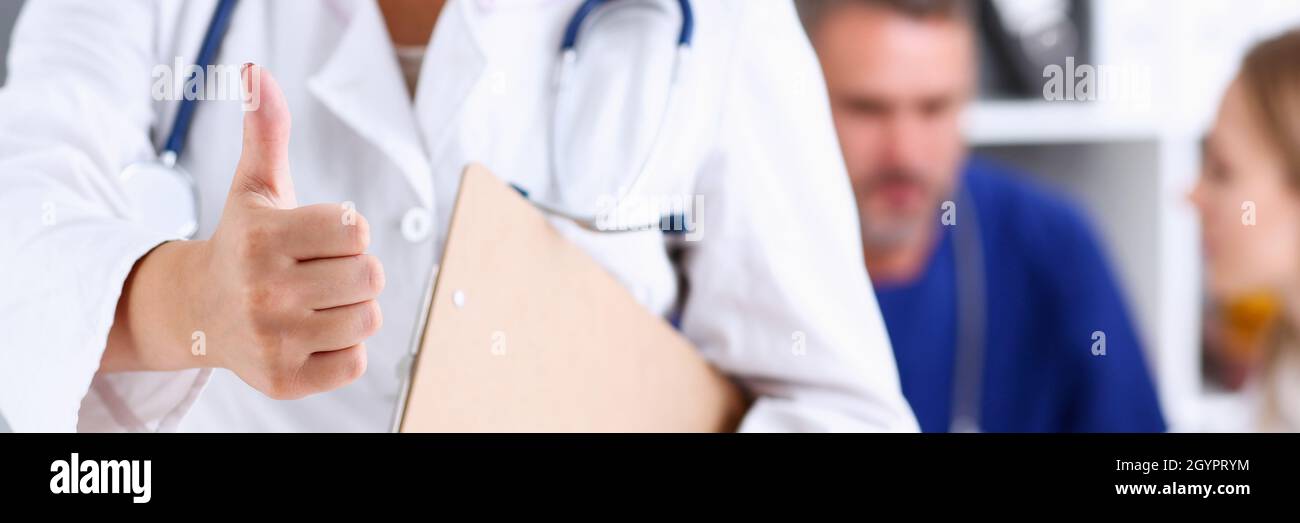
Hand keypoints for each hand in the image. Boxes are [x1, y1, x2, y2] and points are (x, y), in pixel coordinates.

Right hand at [104, 64, 383, 399]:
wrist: (197, 313)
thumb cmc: (243, 243)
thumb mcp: (255, 187)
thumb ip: (266, 132)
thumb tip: (260, 75)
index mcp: (263, 239)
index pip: (359, 231)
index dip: (347, 233)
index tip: (315, 239)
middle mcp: (264, 291)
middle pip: (371, 277)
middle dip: (354, 272)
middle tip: (318, 274)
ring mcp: (273, 340)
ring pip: (367, 319)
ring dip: (351, 309)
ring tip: (314, 303)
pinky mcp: (284, 381)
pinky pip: (356, 362)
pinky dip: (344, 350)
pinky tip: (311, 335)